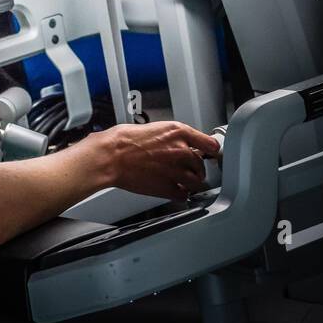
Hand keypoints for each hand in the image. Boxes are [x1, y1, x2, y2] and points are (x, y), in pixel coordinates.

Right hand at [101, 120, 219, 200]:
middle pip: (201, 165)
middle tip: (187, 169)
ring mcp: (176, 170)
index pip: (209, 143)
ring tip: (183, 181)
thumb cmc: (125, 140)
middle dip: (195, 168)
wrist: (111, 156)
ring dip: (191, 183)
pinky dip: (181, 194)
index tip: (211, 154)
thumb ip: (172, 137)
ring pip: (197, 182)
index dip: (211, 151)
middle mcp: (181, 150)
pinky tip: (174, 190)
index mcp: (178, 132)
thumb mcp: (155, 128)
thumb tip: (181, 143)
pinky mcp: (168, 188)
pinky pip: (184, 195)